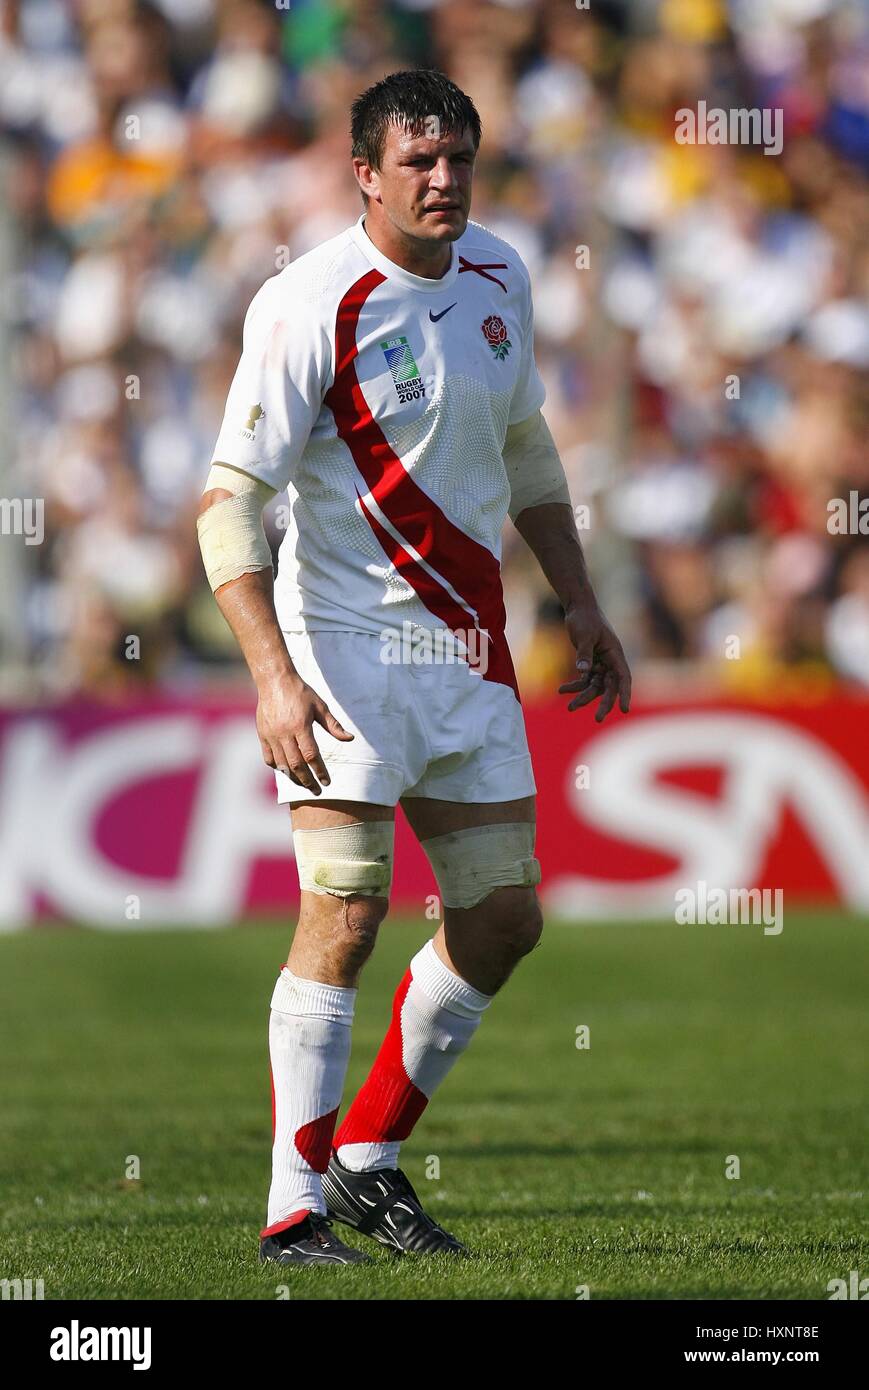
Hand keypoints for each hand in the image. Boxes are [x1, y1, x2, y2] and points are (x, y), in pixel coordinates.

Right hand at [256, 673, 353, 794]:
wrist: (275, 681)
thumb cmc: (300, 693)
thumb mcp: (320, 706)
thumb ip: (333, 725)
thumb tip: (350, 738)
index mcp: (300, 726)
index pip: (311, 755)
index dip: (320, 771)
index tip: (327, 782)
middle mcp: (284, 733)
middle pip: (296, 764)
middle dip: (307, 781)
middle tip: (316, 791)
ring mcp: (271, 735)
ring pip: (281, 764)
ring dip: (293, 777)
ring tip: (303, 784)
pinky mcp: (262, 734)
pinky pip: (268, 758)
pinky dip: (277, 767)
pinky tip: (286, 771)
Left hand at [559, 598, 631, 722]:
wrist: (577, 608)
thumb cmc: (585, 618)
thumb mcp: (584, 636)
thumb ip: (584, 654)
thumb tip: (583, 673)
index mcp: (615, 654)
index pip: (623, 678)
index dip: (625, 694)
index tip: (624, 709)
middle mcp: (610, 661)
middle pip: (610, 687)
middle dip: (604, 703)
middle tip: (598, 719)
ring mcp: (601, 663)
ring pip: (595, 686)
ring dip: (584, 697)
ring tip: (570, 708)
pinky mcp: (590, 663)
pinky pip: (584, 679)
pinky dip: (574, 686)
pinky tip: (561, 690)